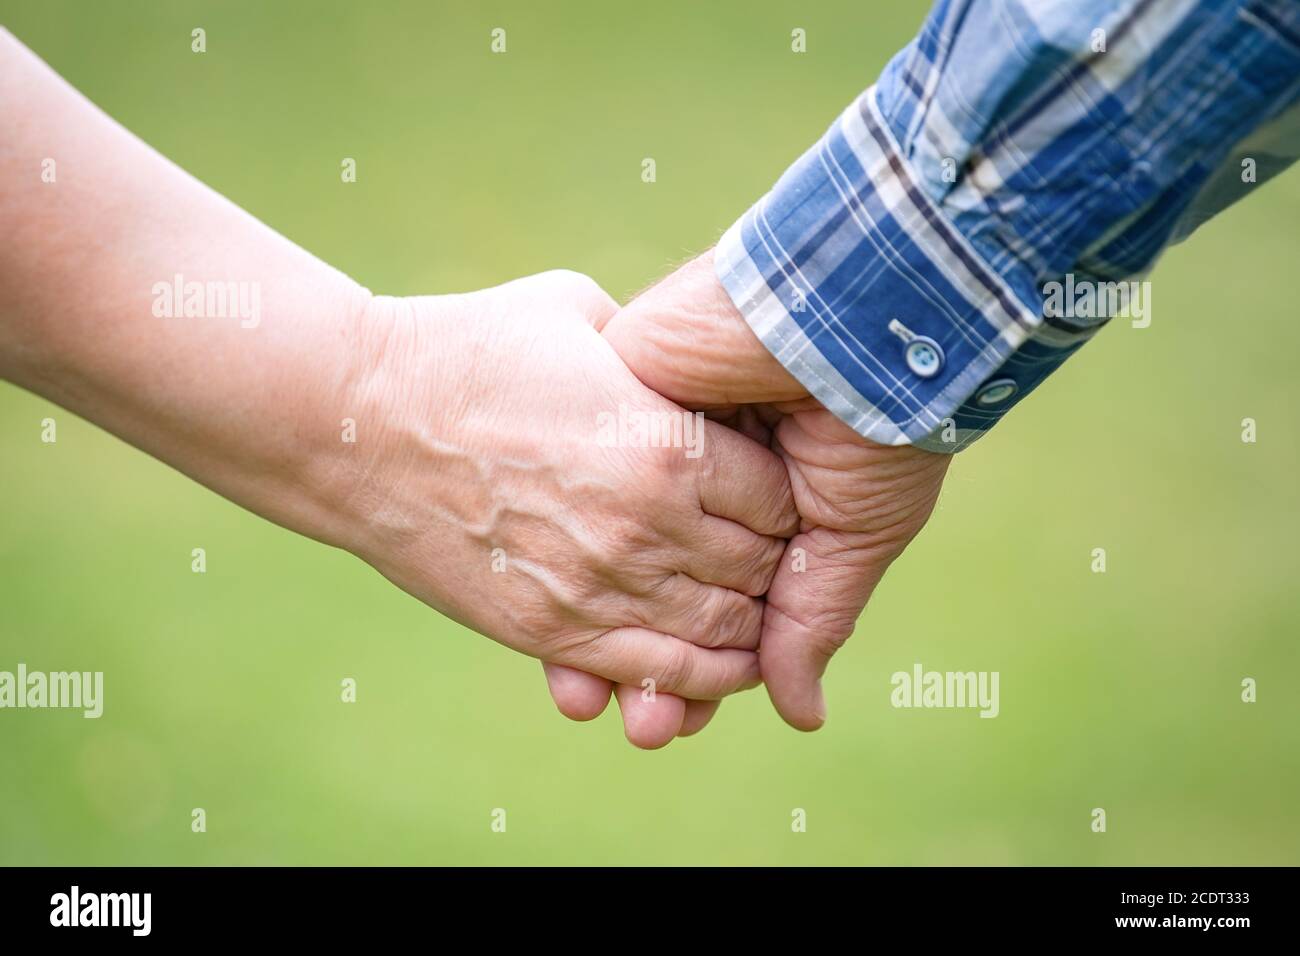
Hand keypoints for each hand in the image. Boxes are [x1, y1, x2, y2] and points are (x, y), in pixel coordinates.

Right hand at [340, 270, 797, 697]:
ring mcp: (600, 587)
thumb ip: (655, 347)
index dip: (788, 498)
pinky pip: (660, 675)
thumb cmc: (468, 350)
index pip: (779, 499)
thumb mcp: (579, 314)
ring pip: (721, 634)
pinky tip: (717, 668)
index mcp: (666, 444)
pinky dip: (703, 681)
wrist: (357, 424)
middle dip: (774, 563)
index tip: (774, 491)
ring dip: (749, 628)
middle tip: (767, 552)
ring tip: (751, 611)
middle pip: (760, 570)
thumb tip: (696, 355)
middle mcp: (647, 526)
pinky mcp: (552, 633)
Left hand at [544, 253, 948, 740]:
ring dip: (592, 625)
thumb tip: (799, 716)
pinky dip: (570, 562)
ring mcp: (650, 438)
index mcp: (756, 505)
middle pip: (646, 586)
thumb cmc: (878, 425)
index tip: (673, 721)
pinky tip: (562, 623)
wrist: (854, 321)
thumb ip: (811, 620)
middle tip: (643, 728)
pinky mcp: (615, 398)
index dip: (692, 666)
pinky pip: (577, 493)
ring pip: (602, 549)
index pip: (708, 602)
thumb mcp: (854, 534)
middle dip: (640, 662)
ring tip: (591, 703)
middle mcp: (694, 477)